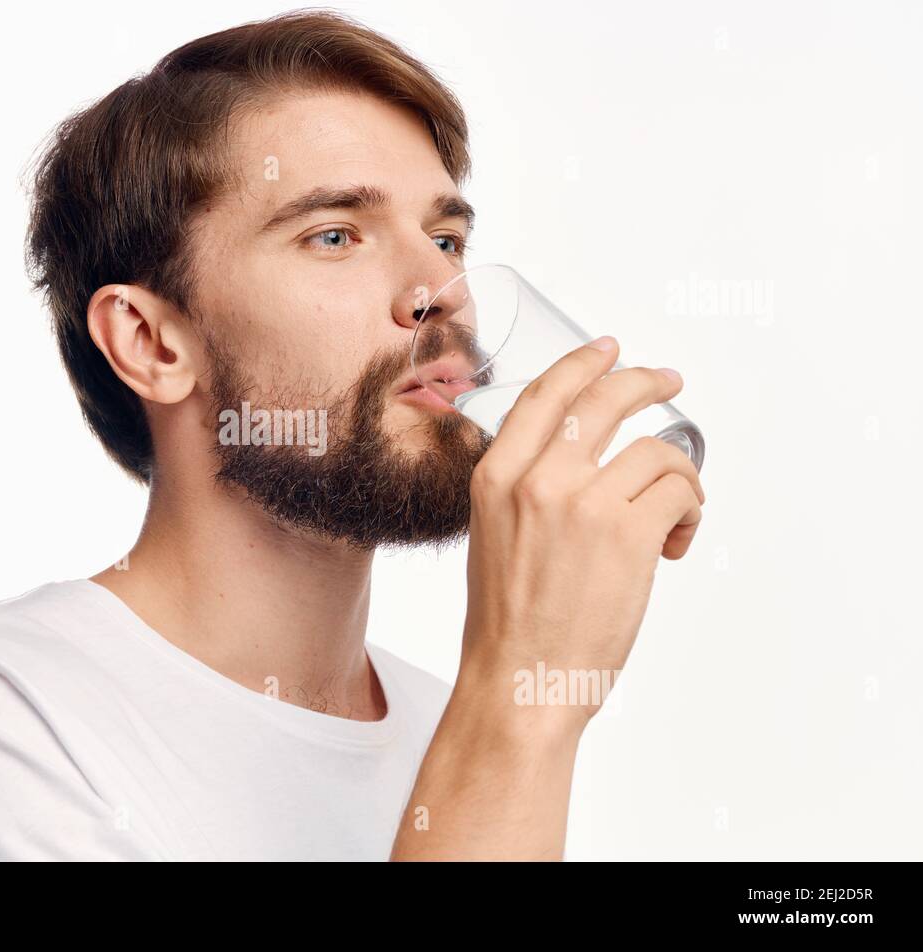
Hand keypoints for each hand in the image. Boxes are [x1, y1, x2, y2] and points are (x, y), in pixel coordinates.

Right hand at [458, 335, 705, 737]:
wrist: (520, 681)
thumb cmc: (508, 623)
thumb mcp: (492, 535)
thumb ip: (523, 488)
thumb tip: (580, 458)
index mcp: (495, 478)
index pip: (545, 395)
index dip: (583, 364)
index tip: (609, 349)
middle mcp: (536, 480)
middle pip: (604, 400)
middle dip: (645, 382)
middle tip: (668, 381)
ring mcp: (583, 505)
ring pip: (658, 452)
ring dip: (680, 478)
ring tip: (674, 519)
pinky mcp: (629, 535)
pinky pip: (681, 493)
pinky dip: (691, 514)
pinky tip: (676, 543)